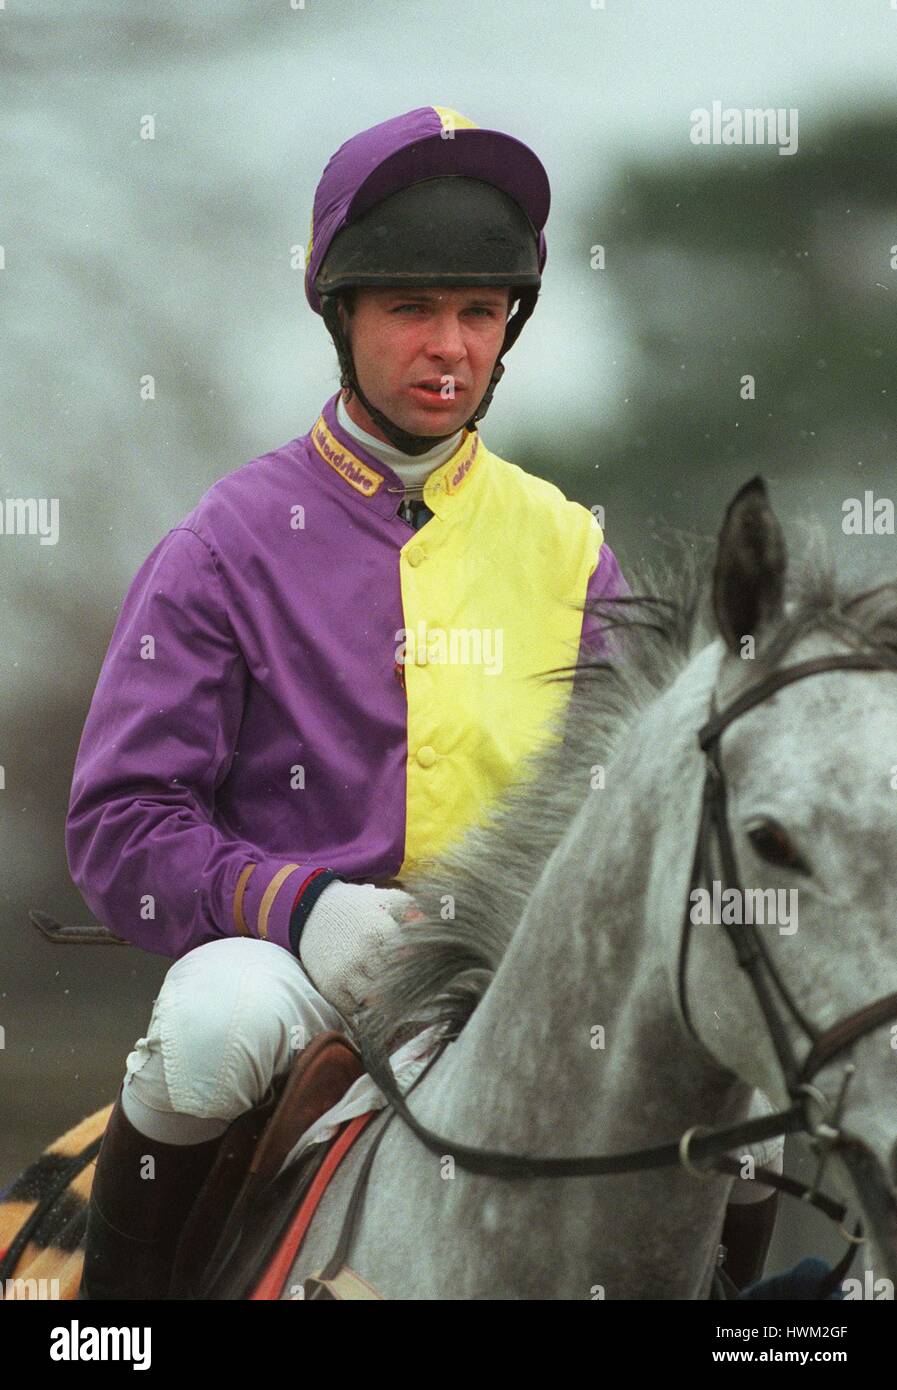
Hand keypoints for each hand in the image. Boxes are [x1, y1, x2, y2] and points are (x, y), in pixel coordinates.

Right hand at [298, 880, 422, 1017]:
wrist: (313, 910)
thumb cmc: (359, 907)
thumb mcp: (388, 899)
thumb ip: (413, 910)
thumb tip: (429, 925)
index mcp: (382, 932)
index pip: (410, 962)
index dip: (417, 969)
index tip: (420, 972)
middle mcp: (364, 955)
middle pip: (395, 985)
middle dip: (402, 987)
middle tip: (405, 986)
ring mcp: (346, 973)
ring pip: (375, 1000)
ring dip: (382, 999)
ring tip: (384, 990)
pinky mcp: (330, 986)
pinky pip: (352, 1008)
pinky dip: (360, 1005)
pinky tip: (363, 992)